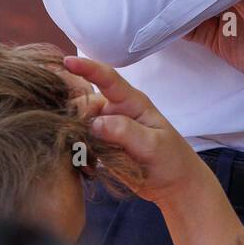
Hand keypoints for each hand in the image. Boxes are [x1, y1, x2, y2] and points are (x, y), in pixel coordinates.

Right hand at [62, 54, 214, 208]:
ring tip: (82, 156)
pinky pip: (82, 143)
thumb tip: (94, 123)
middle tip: (75, 138)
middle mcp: (117, 111)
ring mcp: (108, 129)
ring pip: (80, 124)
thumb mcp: (152, 144)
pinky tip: (86, 167)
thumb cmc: (171, 158)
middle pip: (86, 103)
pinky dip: (78, 152)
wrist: (175, 183)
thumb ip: (124, 132)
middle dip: (75, 115)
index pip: (108, 79)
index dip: (88, 68)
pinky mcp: (102, 147)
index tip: (68, 61)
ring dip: (75, 136)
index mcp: (132, 102)